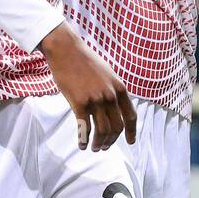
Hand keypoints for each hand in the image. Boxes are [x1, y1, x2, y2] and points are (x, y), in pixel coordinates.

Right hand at [40, 24, 136, 150]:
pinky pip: (85, 128)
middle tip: (105, 146)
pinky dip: (84, 140)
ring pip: (102, 131)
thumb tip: (114, 106)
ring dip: (99, 143)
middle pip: (117, 127)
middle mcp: (110, 96)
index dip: (132, 132)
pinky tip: (81, 144)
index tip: (130, 142)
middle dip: (112, 141)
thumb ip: (113, 89)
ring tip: (94, 147)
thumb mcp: (107, 73)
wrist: (66, 50)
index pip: (131, 116)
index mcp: (119, 88)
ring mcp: (96, 100)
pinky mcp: (80, 103)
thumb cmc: (84, 60)